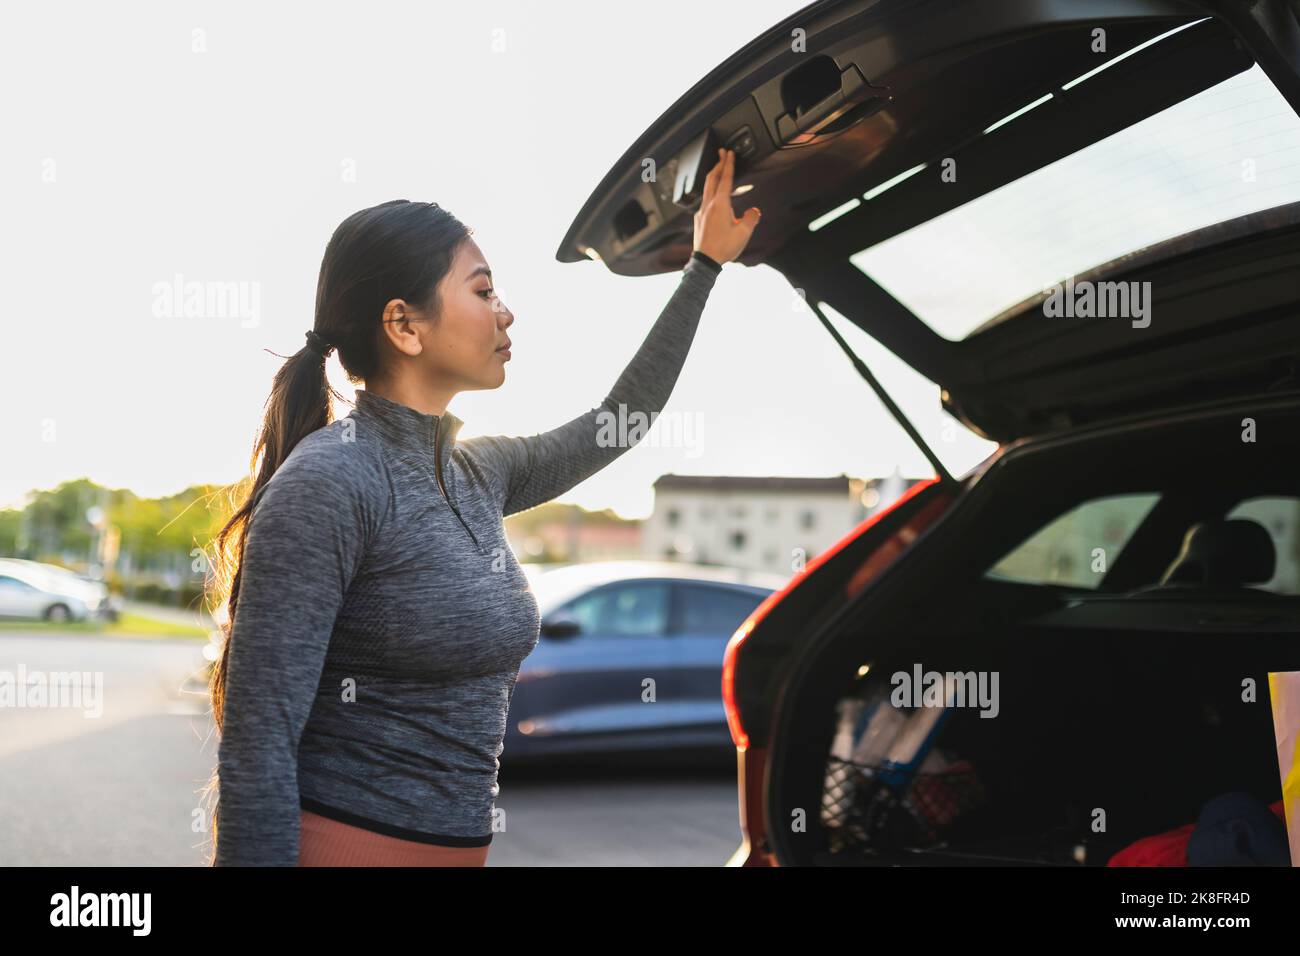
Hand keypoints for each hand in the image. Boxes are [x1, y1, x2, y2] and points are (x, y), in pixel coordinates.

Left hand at [693, 147, 760, 264]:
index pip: (725, 179)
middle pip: (712, 179)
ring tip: (718, 171)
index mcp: (720, 205)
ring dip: (713, 177)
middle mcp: (708, 205)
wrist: (705, 261)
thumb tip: (754, 210)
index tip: (729, 153)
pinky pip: (705, 200)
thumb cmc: (723, 248)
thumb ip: (751, 218)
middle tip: (722, 153)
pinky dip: (711, 192)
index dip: (728, 164)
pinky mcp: (699, 219)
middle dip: (718, 164)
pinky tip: (715, 197)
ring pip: (707, 189)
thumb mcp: (743, 234)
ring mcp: (701, 212)